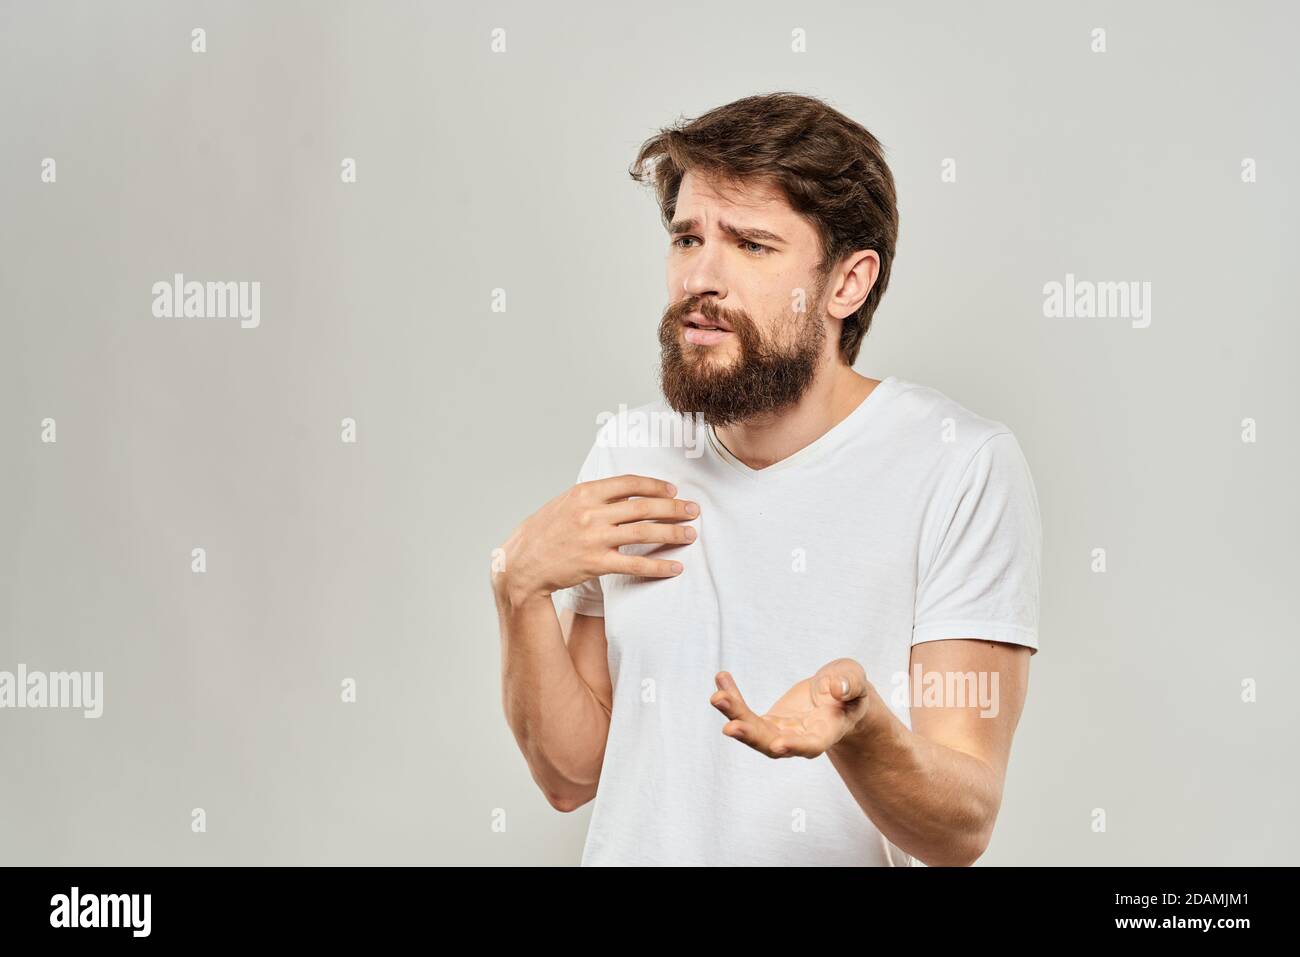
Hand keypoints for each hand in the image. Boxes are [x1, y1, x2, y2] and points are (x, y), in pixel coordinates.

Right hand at [493, 474, 698, 604]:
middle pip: (643, 506)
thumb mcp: (565, 504)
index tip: (673, 489)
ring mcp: (593, 538)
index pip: (629, 483)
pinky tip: (675, 566)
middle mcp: (591, 512)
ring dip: (672, 533)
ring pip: (643, 532)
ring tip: (690, 534)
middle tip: (694, 510)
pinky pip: (634, 564)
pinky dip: (658, 565)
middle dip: (673, 507)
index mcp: (584, 493)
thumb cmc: (544, 533)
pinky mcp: (595, 563)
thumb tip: (626, 492)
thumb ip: (594, 497)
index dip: (655, 485)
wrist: (522, 564)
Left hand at [710, 658, 875, 758]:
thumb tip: (838, 688)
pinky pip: (745, 714)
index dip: (796, 746)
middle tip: (729, 727)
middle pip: (772, 744)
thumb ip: (851, 685)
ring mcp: (781, 733)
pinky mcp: (767, 723)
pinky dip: (733, 698)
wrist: (837, 696)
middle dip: (751, 736)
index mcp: (826, 733)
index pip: (811, 745)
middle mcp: (800, 740)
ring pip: (753, 731)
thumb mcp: (856, 682)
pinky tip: (721, 679)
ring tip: (717, 697)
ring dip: (734, 716)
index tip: (778, 745)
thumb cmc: (850, 690)